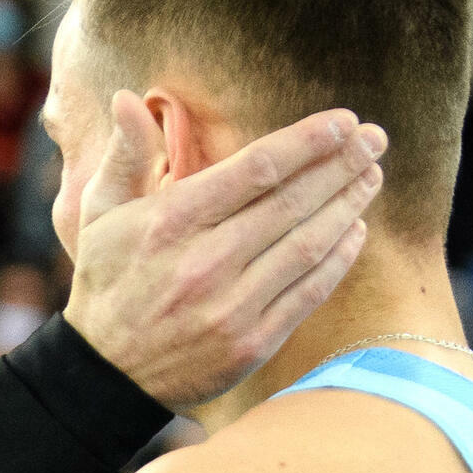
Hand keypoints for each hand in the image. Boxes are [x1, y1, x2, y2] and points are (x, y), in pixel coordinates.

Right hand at [63, 95, 384, 410]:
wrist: (106, 375)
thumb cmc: (107, 282)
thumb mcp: (97, 213)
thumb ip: (125, 154)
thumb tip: (127, 97)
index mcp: (171, 221)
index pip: (256, 169)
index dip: (307, 141)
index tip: (342, 122)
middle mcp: (205, 262)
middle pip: (291, 202)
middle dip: (341, 164)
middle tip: (375, 139)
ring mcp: (231, 307)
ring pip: (306, 245)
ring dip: (347, 206)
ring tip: (371, 176)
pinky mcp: (251, 344)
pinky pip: (308, 293)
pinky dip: (337, 260)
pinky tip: (355, 231)